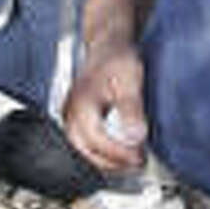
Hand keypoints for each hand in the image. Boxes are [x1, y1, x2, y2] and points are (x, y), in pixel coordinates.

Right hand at [62, 40, 148, 174]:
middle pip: (85, 150)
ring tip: (132, 159)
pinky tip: (122, 150)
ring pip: (84, 150)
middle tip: (138, 163)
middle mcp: (71, 113)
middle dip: (112, 162)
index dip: (118, 153)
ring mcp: (71, 117)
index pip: (95, 140)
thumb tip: (136, 136)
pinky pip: (86, 143)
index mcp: (81, 103)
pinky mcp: (77, 119)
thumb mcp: (130, 80)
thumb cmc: (118, 59)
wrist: (108, 46)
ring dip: (108, 160)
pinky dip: (103, 151)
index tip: (138, 157)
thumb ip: (131, 109)